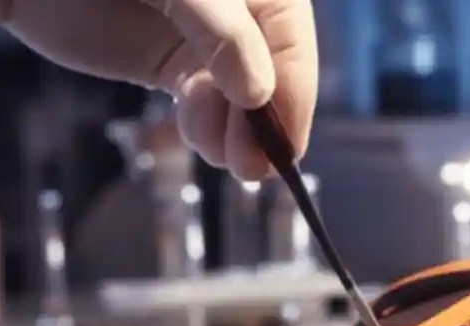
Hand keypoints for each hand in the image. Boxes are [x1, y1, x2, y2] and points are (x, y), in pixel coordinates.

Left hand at [0, 0, 317, 178]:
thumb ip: (219, 30)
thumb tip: (259, 92)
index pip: (291, 32)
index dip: (294, 87)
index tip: (285, 138)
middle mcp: (236, 7)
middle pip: (272, 68)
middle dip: (264, 119)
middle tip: (254, 166)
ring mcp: (207, 36)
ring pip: (243, 93)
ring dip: (237, 131)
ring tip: (219, 155)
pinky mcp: (175, 63)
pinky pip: (208, 103)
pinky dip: (208, 126)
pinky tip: (200, 139)